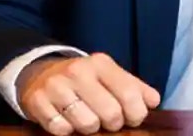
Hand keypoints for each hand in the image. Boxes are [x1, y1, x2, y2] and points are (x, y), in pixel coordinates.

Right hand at [17, 52, 160, 134]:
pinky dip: (67, 130)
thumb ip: (134, 87)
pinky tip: (67, 119)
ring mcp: (56, 87)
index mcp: (101, 64)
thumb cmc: (83, 79)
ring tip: (87, 118)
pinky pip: (62, 130)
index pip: (129, 93)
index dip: (136, 113)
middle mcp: (78, 72)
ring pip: (87, 124)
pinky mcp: (38, 102)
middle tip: (108, 121)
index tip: (133, 118)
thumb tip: (154, 101)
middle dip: (113, 124)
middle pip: (110, 113)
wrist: (38, 74)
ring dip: (90, 128)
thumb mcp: (109, 75)